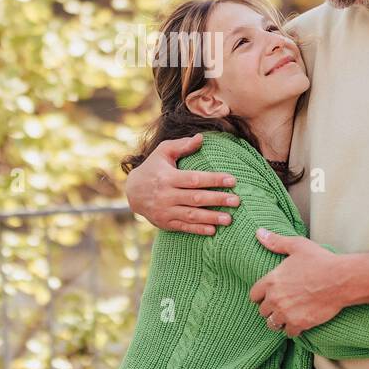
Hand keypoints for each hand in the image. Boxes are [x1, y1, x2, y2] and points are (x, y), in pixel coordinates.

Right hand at [124, 134, 239, 234]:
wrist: (132, 191)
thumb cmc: (153, 167)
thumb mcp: (163, 152)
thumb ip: (182, 145)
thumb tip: (202, 138)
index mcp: (168, 177)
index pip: (195, 179)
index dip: (214, 180)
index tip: (232, 180)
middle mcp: (166, 195)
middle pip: (196, 198)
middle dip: (217, 200)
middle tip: (236, 201)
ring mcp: (165, 211)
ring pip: (191, 215)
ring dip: (211, 218)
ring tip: (229, 219)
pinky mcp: (165, 223)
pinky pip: (184, 227)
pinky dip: (198, 230)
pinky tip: (213, 230)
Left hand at [250, 228, 346, 336]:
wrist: (341, 280)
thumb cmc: (320, 261)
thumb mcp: (297, 246)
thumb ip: (276, 242)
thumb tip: (259, 232)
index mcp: (271, 281)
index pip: (253, 295)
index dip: (260, 296)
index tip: (267, 296)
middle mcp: (275, 299)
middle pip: (262, 311)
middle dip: (269, 309)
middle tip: (279, 306)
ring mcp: (286, 313)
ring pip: (273, 324)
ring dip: (278, 321)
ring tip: (286, 316)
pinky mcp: (300, 323)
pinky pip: (289, 333)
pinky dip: (292, 329)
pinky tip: (298, 323)